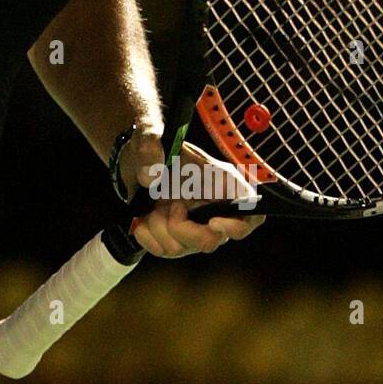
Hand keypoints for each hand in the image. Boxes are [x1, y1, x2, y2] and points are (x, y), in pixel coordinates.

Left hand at [120, 132, 265, 258]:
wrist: (131, 161)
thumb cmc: (152, 146)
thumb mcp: (149, 133)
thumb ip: (149, 145)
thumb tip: (149, 176)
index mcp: (220, 182)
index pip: (250, 214)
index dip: (238, 226)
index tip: (212, 222)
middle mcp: (212, 208)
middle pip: (211, 240)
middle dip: (181, 227)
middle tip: (167, 203)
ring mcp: (194, 226)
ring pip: (181, 248)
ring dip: (158, 226)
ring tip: (151, 204)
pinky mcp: (174, 237)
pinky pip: (163, 251)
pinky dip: (147, 236)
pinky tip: (142, 217)